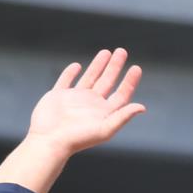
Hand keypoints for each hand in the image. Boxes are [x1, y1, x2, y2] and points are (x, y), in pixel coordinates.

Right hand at [25, 49, 145, 157]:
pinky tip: (77, 66)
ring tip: (106, 52)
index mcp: (104, 112)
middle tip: (122, 51)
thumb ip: (123, 116)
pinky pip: (65, 81)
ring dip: (98, 65)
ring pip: (89, 78)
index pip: (121, 94)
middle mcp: (91, 105)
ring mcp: (74, 100)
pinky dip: (70, 72)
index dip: (130, 81)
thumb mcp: (105, 129)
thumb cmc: (78, 139)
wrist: (50, 141)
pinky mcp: (57, 96)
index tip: (136, 68)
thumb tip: (142, 107)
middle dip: (115, 66)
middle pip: (107, 82)